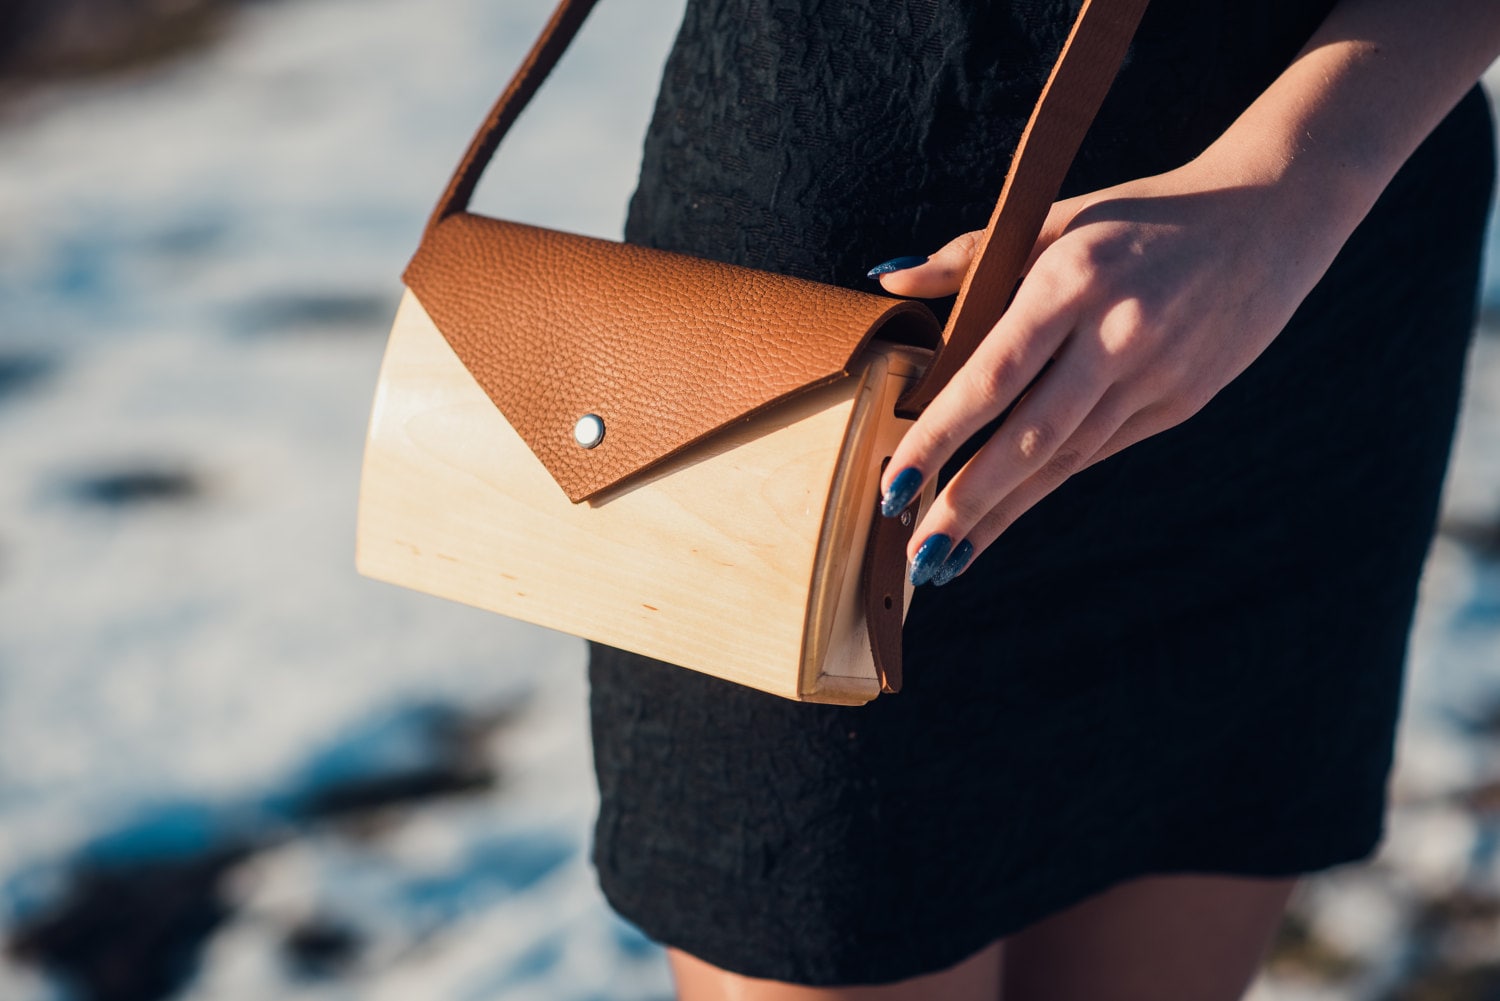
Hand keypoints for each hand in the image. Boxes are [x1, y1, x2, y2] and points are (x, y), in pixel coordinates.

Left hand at [872, 158, 1348, 586]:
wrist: (1272, 217)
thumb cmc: (1144, 215)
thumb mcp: (1056, 218)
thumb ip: (968, 254)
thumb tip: (888, 275)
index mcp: (1074, 280)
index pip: (993, 375)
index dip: (941, 437)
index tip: (895, 481)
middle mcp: (1116, 334)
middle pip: (1029, 437)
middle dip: (968, 501)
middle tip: (918, 552)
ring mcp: (1155, 375)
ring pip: (1064, 458)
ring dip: (1002, 513)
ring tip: (948, 557)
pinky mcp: (1181, 402)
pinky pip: (1098, 451)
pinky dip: (1046, 486)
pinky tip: (1004, 516)